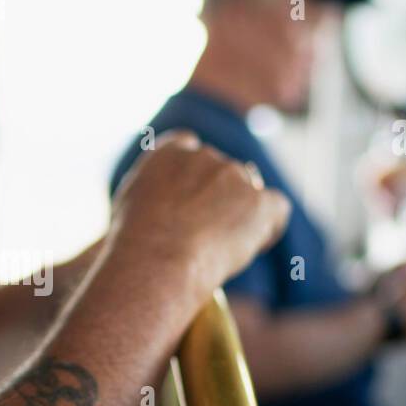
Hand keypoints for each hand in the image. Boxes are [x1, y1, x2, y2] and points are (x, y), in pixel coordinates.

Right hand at [109, 130, 290, 310]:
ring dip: (242, 216)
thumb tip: (165, 202)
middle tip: (206, 235)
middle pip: (223, 172)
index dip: (196, 173)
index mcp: (168, 153)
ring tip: (220, 250)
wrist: (156, 260)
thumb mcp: (128, 205)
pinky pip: (276, 208)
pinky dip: (269, 227)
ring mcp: (234, 175)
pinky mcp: (258, 200)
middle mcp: (204, 156)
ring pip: (249, 192)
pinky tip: (251, 246)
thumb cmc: (134, 244)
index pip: (188, 146)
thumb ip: (152, 190)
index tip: (193, 198)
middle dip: (220, 198)